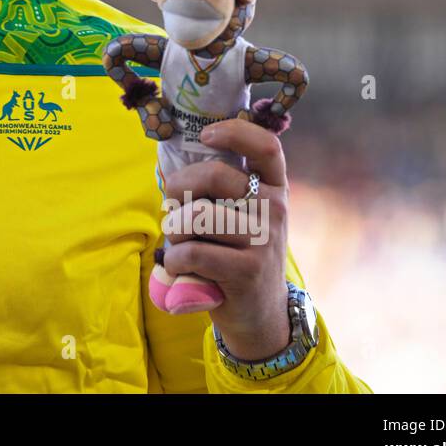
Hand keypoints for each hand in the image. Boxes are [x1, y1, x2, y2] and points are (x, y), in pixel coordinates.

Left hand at [160, 117, 291, 359]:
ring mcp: (265, 239)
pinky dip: (174, 260)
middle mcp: (275, 209)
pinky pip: (193, 251)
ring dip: (174, 230)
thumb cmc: (235, 254)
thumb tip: (169, 161)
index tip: (206, 137)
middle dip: (178, 188)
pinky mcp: (248, 270)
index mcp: (274, 188)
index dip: (235, 132)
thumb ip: (217, 190)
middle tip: (172, 207)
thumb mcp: (239, 217)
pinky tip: (180, 267)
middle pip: (214, 175)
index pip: (266, 146)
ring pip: (197, 215)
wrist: (259, 312)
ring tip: (179, 243)